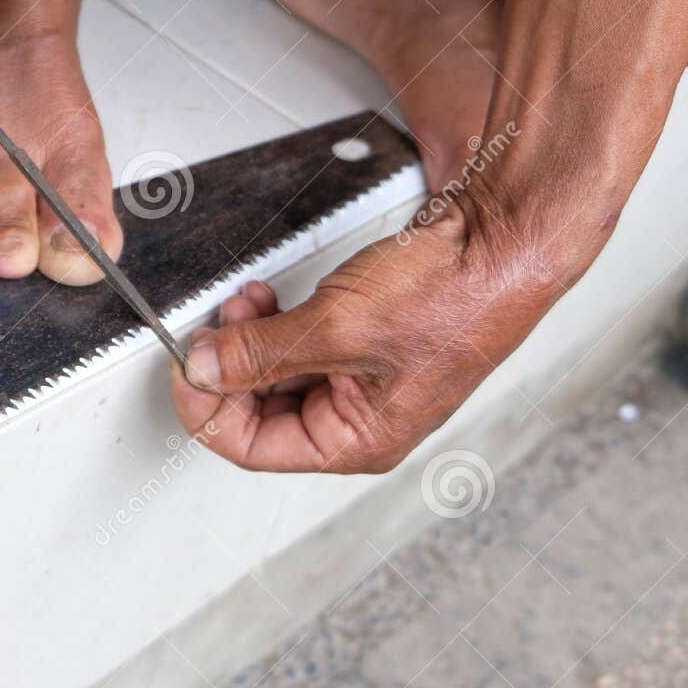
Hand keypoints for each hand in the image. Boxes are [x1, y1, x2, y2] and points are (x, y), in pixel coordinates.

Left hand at [171, 200, 579, 472]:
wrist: (503, 239)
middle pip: (259, 412)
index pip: (252, 447)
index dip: (207, 407)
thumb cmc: (453, 294)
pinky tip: (268, 298)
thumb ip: (259, 353)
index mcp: (357, 442)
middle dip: (229, 366)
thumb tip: (203, 369)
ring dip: (248, 339)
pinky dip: (274, 324)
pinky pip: (298, 347)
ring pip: (274, 376)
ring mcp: (361, 383)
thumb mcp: (336, 326)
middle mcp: (359, 422)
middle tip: (214, 325)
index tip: (184, 364)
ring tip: (246, 301)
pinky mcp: (362, 344)